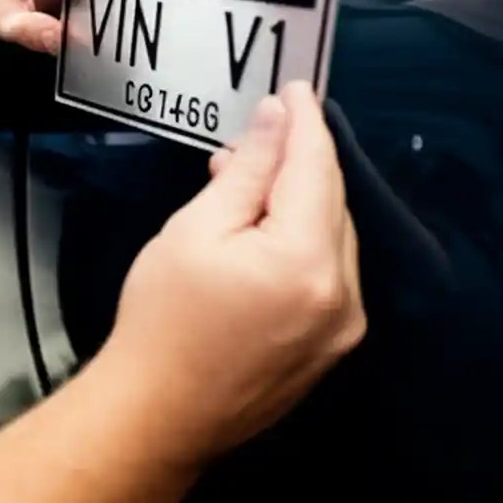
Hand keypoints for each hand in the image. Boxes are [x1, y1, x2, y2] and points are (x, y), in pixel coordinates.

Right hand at [99, 81, 363, 466]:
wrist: (158, 413)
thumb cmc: (163, 321)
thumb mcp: (195, 229)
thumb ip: (247, 171)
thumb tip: (277, 121)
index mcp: (306, 261)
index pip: (317, 168)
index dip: (305, 123)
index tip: (293, 89)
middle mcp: (341, 294)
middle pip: (331, 201)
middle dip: (295, 162)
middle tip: (247, 141)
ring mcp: (343, 325)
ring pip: (333, 236)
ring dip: (297, 202)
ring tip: (241, 189)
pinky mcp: (333, 345)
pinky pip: (329, 272)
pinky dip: (301, 242)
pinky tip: (260, 235)